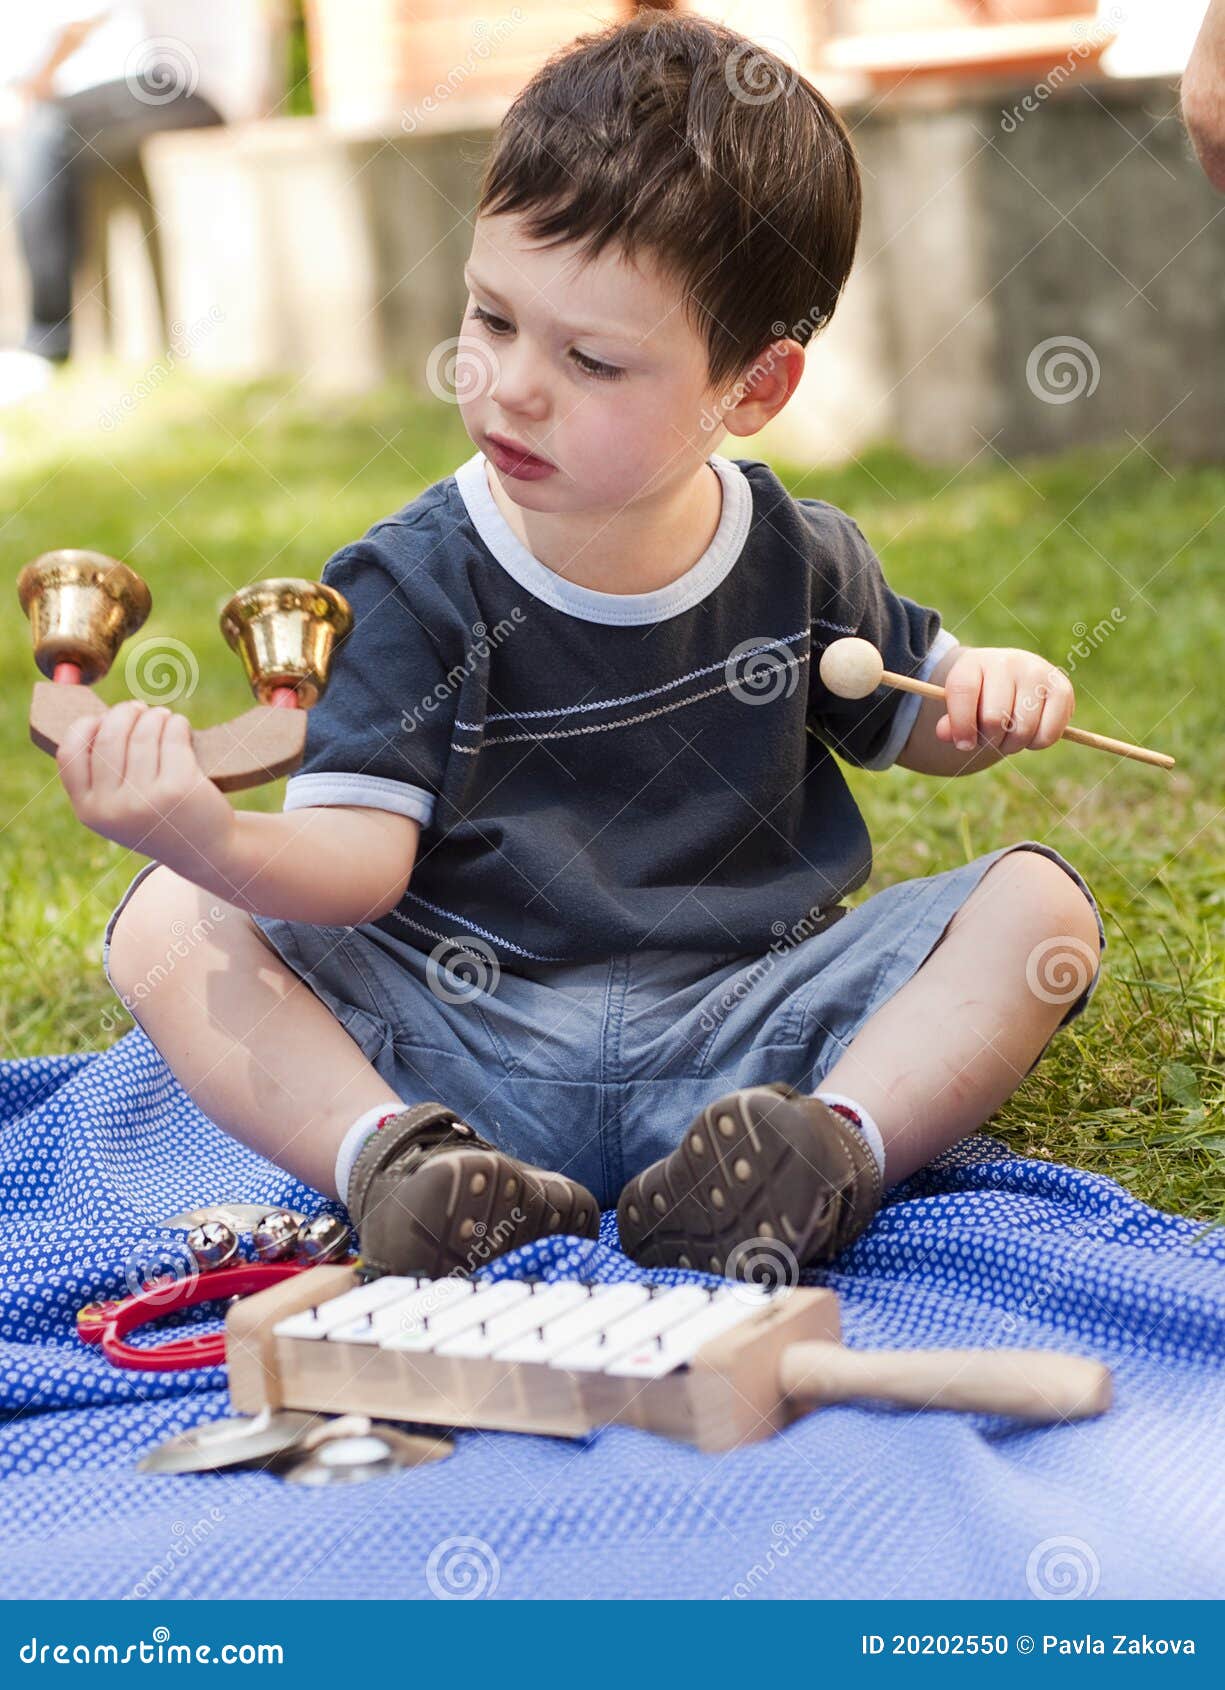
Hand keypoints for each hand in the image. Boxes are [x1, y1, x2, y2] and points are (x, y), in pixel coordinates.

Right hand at [56, 700, 237, 874]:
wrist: (203, 850)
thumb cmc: (156, 819)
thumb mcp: (117, 809)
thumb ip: (99, 777)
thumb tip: (98, 720)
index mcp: (88, 811)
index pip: (69, 753)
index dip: (86, 726)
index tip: (104, 719)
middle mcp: (113, 808)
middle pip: (110, 736)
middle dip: (125, 713)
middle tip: (139, 709)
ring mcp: (146, 799)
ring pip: (143, 733)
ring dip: (154, 716)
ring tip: (163, 717)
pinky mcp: (179, 788)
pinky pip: (172, 737)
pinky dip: (176, 723)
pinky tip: (179, 725)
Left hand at [935, 647, 1074, 756]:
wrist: (1012, 677)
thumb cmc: (981, 698)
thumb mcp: (961, 707)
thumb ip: (951, 723)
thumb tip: (949, 736)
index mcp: (974, 662)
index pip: (962, 691)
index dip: (961, 725)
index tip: (963, 744)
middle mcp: (1007, 661)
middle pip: (994, 719)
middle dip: (989, 741)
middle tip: (990, 738)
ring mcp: (1038, 671)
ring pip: (1022, 730)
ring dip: (1012, 745)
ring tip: (1009, 736)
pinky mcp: (1062, 688)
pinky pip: (1048, 734)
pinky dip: (1037, 743)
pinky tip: (1031, 732)